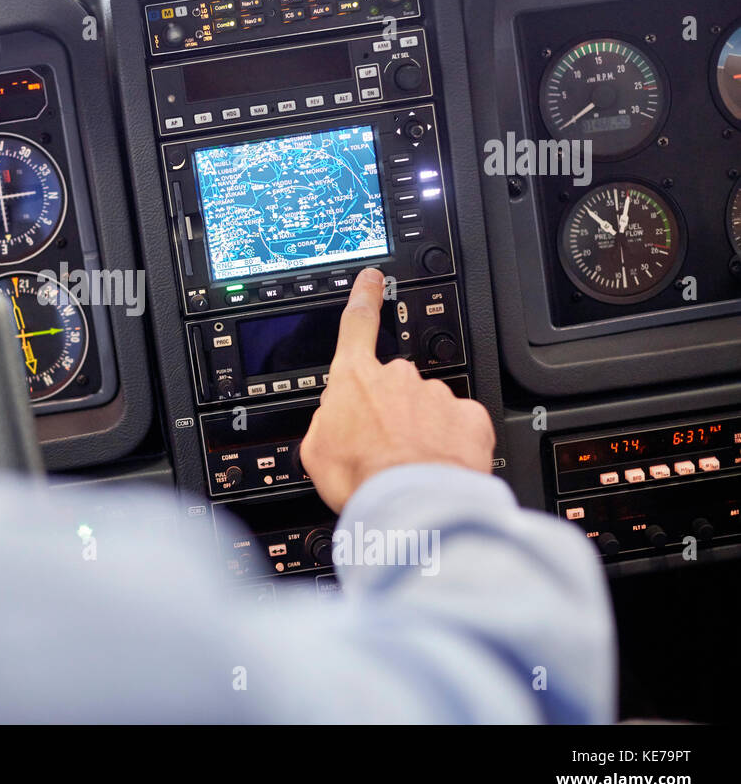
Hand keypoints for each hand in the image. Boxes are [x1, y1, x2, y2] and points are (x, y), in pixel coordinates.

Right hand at [298, 267, 495, 514]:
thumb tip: (334, 424)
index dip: (364, 298)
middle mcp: (398, 379)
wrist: (411, 503)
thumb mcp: (315, 452)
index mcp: (354, 380)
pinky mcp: (469, 418)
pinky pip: (459, 427)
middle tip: (384, 449)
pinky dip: (451, 445)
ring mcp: (436, 396)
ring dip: (421, 432)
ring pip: (428, 408)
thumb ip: (325, 424)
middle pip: (393, 385)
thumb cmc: (361, 479)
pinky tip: (438, 467)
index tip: (372, 280)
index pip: (356, 325)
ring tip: (410, 468)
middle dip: (391, 411)